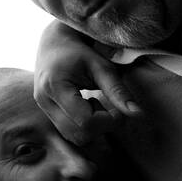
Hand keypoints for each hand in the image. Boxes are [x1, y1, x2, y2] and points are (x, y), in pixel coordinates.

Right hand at [34, 21, 140, 145]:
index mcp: (55, 86)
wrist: (54, 43)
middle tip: (109, 107)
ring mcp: (42, 107)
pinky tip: (86, 107)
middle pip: (79, 134)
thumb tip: (139, 114)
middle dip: (102, 126)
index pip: (85, 121)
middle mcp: (44, 100)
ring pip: (74, 137)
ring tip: (95, 105)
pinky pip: (68, 132)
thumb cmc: (79, 52)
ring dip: (92, 128)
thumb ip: (118, 91)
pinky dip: (83, 126)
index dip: (108, 121)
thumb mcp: (101, 67)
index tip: (118, 109)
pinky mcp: (46, 111)